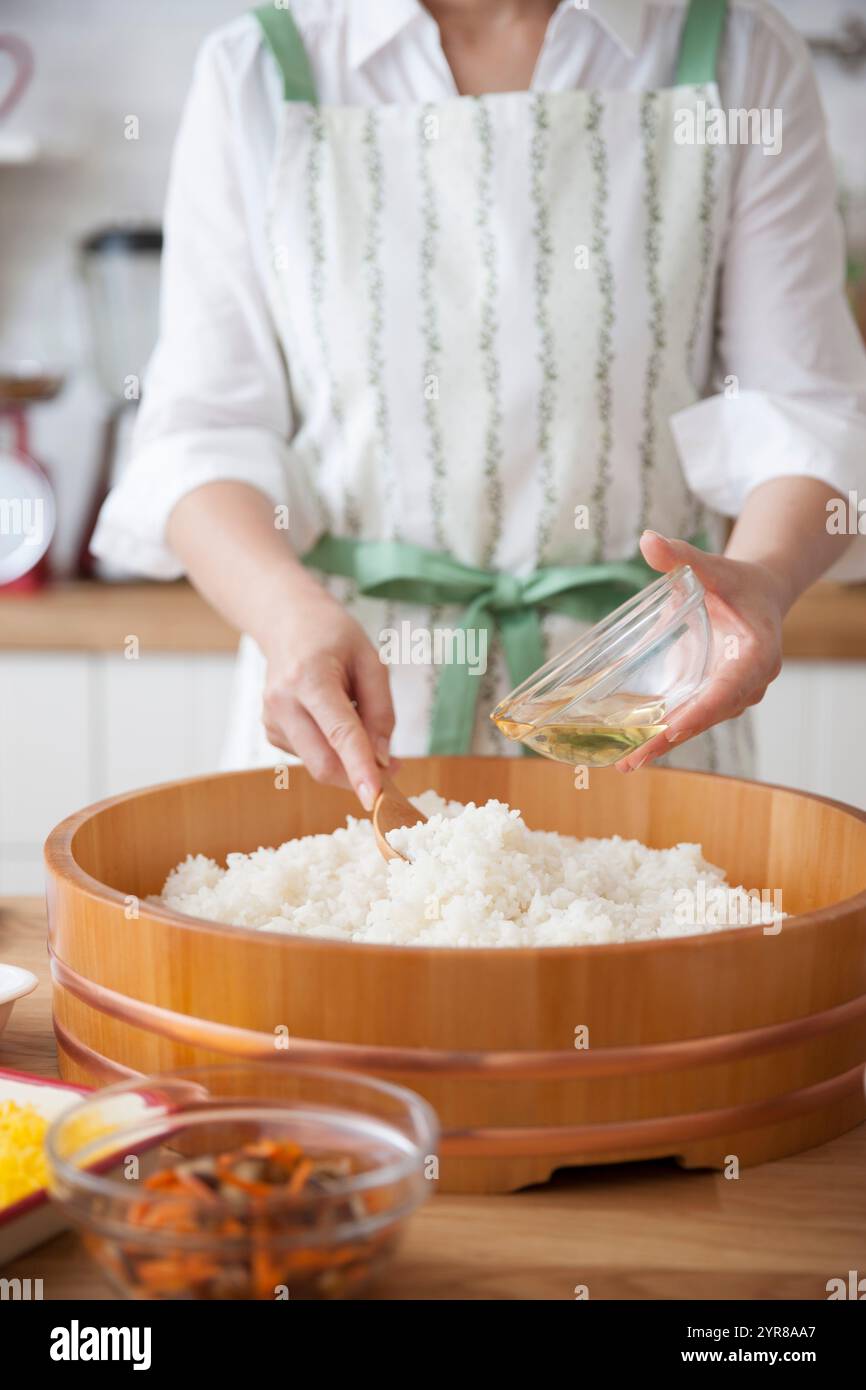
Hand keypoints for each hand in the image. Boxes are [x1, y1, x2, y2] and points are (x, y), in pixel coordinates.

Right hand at [261, 586, 396, 807]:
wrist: (287, 623)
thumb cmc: (334, 637)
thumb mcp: (371, 661)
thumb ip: (381, 712)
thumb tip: (383, 759)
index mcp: (309, 678)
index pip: (339, 733)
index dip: (359, 768)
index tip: (374, 797)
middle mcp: (282, 702)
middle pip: (323, 763)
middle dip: (359, 775)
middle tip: (393, 765)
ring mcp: (271, 719)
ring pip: (318, 764)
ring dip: (347, 759)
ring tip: (354, 714)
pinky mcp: (270, 731)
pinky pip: (310, 756)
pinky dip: (331, 749)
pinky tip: (330, 717)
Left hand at [615, 531, 787, 772]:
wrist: (758, 594)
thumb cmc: (737, 581)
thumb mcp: (713, 567)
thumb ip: (682, 557)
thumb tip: (648, 540)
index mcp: (757, 656)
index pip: (727, 689)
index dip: (700, 710)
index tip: (672, 727)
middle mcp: (748, 684)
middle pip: (707, 716)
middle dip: (671, 737)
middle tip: (634, 756)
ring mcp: (731, 696)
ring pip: (696, 724)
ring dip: (662, 744)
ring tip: (626, 762)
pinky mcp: (713, 698)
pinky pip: (688, 719)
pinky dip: (662, 735)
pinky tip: (630, 751)